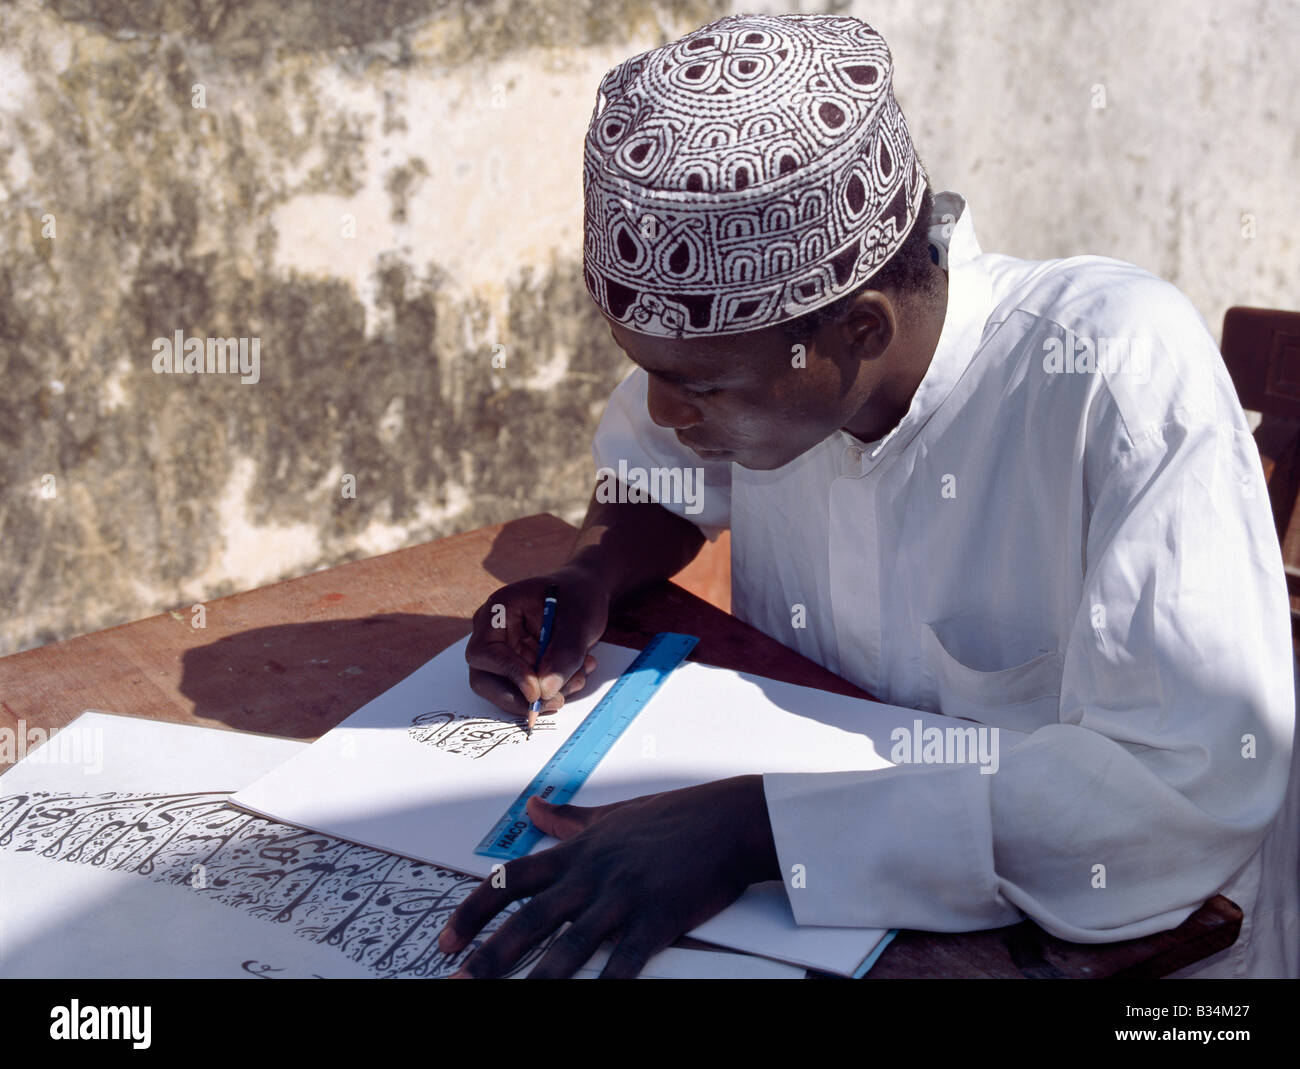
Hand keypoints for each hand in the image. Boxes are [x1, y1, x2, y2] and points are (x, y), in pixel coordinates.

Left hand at [437, 775, 780, 977]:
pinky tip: (590, 1000)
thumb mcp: (610, 813)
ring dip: (535, 979)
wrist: (726, 819)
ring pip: (567, 945)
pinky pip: (623, 962)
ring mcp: (623, 898)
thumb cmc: (673, 817)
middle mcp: (591, 875)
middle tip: (457, 980)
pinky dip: (604, 987)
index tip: (447, 939)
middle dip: (488, 955)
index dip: (474, 912)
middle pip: (528, 919)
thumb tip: (533, 808)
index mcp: (577, 853)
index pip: (511, 882)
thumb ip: (567, 819)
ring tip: (508, 1002)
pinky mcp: (657, 919)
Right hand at [465, 565, 609, 720]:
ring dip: (545, 695)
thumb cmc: (578, 597)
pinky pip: (527, 693)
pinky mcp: (518, 670)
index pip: (485, 652)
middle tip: (557, 702)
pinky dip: (553, 692)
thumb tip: (546, 691)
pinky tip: (578, 673)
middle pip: (485, 680)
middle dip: (522, 697)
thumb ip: (564, 654)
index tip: (537, 690)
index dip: (508, 673)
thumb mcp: (577, 621)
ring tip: (580, 676)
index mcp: (497, 611)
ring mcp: (503, 654)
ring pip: (508, 692)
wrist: (586, 595)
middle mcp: (492, 635)